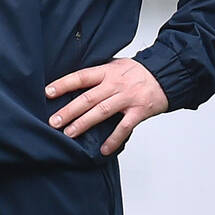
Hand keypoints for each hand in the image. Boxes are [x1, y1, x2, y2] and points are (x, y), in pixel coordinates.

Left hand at [45, 58, 167, 154]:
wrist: (166, 74)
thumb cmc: (138, 72)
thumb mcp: (117, 65)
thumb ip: (99, 74)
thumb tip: (74, 84)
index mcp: (108, 71)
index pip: (81, 77)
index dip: (64, 84)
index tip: (47, 93)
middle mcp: (116, 84)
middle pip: (88, 98)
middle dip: (69, 110)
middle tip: (53, 121)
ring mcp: (127, 98)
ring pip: (102, 112)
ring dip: (84, 123)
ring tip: (69, 134)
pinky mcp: (139, 111)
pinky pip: (124, 128)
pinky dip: (113, 139)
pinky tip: (103, 149)